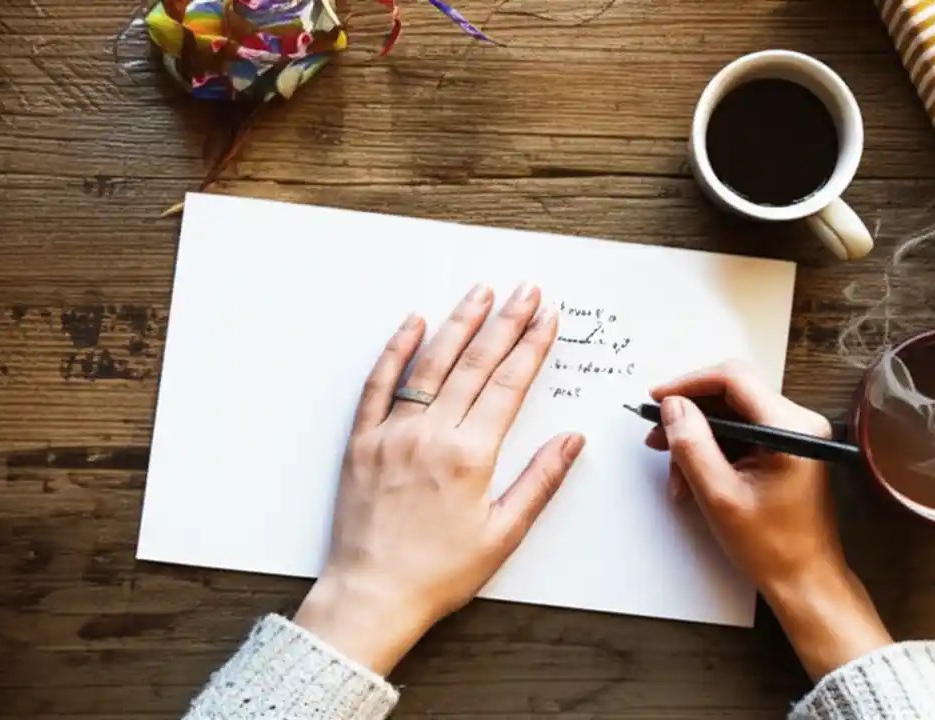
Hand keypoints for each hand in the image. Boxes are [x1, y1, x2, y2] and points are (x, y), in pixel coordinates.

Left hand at [295, 283, 584, 675]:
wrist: (371, 596)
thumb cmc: (438, 574)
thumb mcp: (503, 534)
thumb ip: (540, 481)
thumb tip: (572, 440)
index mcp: (470, 456)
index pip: (510, 384)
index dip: (532, 346)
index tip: (547, 317)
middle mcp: (431, 434)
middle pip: (476, 364)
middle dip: (505, 321)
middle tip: (525, 291)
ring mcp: (392, 433)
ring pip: (431, 364)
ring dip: (459, 324)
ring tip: (480, 293)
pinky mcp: (362, 441)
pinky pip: (379, 384)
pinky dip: (396, 350)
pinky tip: (414, 323)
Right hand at [648, 361, 890, 677]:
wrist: (805, 581)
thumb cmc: (771, 547)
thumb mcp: (719, 496)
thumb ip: (693, 445)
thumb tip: (673, 405)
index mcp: (791, 428)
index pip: (734, 379)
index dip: (689, 383)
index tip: (657, 399)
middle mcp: (800, 423)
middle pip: (732, 396)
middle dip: (690, 417)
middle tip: (656, 438)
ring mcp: (795, 436)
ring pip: (732, 418)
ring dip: (699, 441)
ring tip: (675, 475)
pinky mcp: (788, 450)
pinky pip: (742, 436)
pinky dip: (714, 453)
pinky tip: (694, 480)